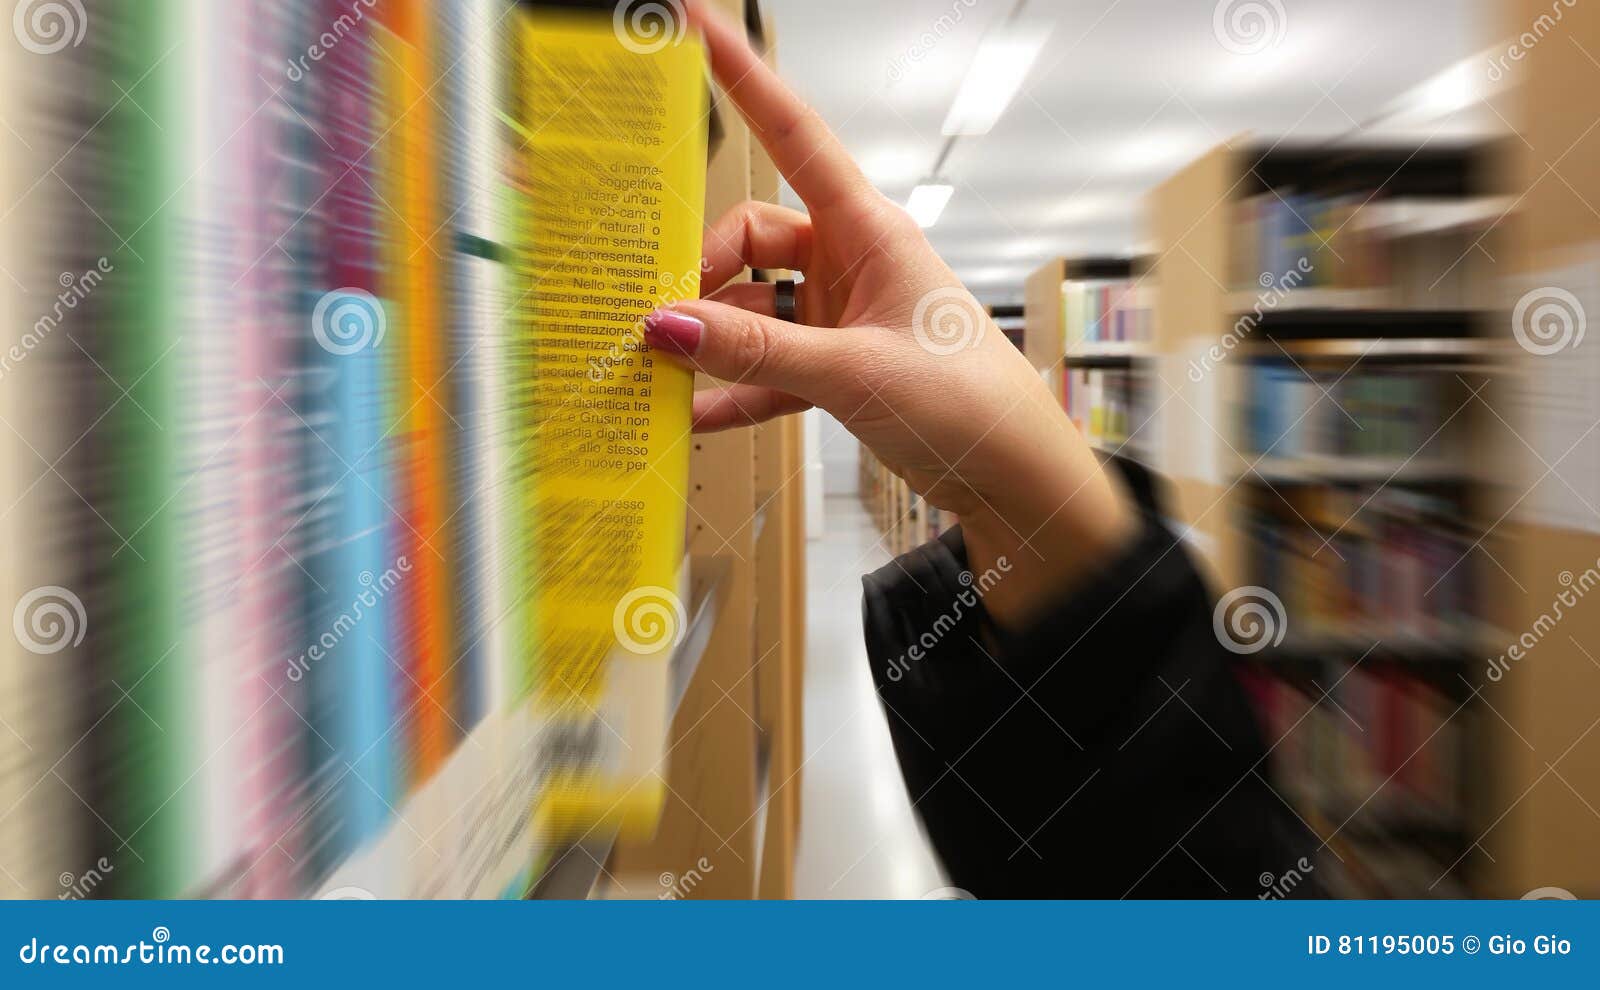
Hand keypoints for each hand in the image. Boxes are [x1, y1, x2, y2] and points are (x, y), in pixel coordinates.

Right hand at [645, 0, 1138, 626]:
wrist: (1013, 479)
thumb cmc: (967, 404)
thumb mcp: (853, 372)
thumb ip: (755, 350)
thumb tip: (667, 325)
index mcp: (869, 231)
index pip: (794, 134)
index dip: (742, 77)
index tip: (695, 23)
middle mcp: (852, 262)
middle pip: (751, 239)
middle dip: (702, 273)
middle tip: (662, 320)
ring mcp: (843, 316)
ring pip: (753, 308)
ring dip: (713, 341)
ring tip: (662, 374)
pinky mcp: (839, 367)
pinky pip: (768, 366)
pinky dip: (734, 389)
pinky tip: (695, 415)